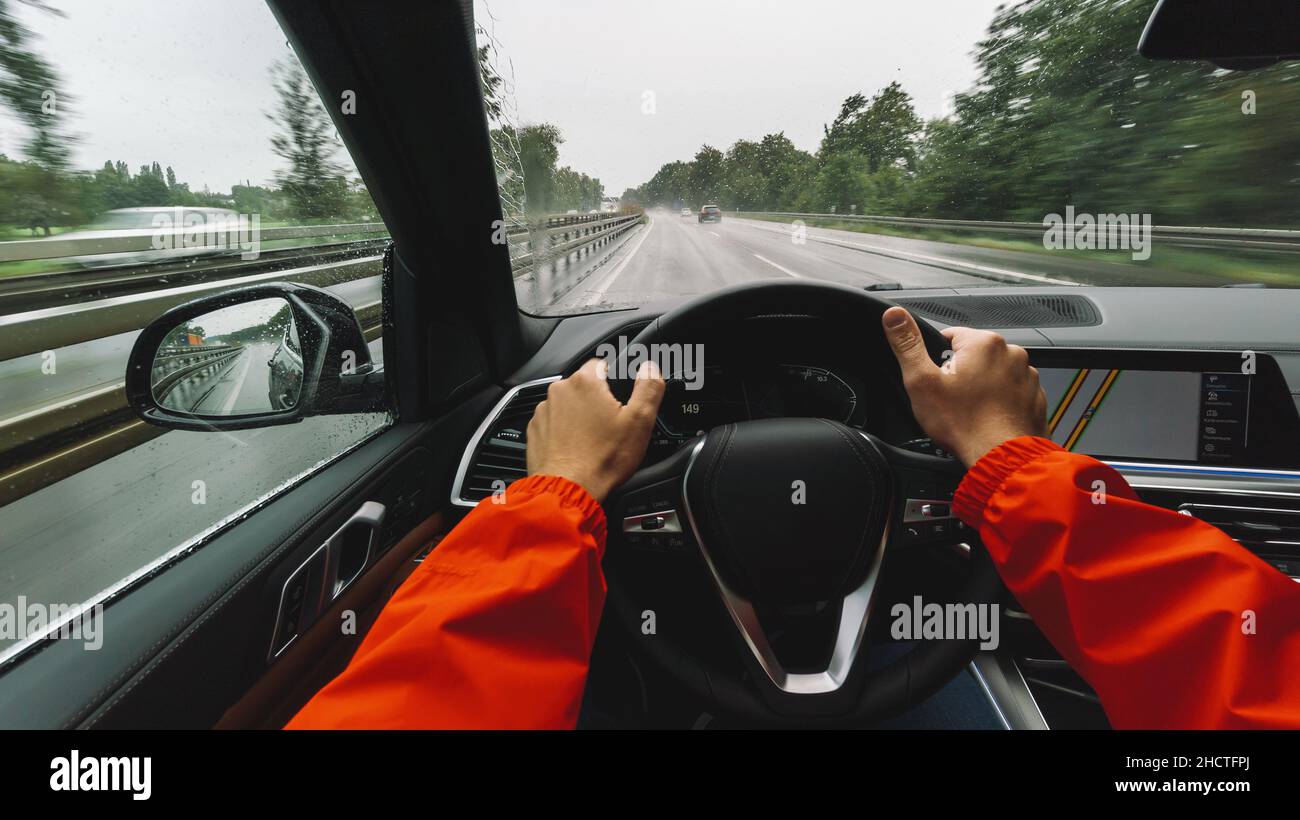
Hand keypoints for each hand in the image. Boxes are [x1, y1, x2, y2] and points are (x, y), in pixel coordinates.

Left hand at [526, 358, 665, 501]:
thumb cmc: (602, 459)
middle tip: (610, 425)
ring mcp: (543, 411)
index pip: (602, 364)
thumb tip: (651, 369)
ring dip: (579, 416)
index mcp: (585, 382)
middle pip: (584, 386)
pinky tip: (576, 448)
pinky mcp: (535, 430)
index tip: (620, 399)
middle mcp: (559, 391)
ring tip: (593, 440)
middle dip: (597, 401)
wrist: (569, 489)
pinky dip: (564, 432)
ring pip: (568, 405)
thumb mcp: (640, 422)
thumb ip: (648, 388)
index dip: (615, 379)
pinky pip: (553, 423)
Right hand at [881, 306, 1047, 466]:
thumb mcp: (922, 382)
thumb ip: (907, 344)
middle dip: (960, 375)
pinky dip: (999, 403)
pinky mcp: (1034, 396)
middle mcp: (1011, 353)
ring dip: (981, 388)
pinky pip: (1010, 393)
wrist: (1001, 458)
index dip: (937, 362)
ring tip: (971, 412)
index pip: (949, 338)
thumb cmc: (965, 424)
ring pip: (992, 375)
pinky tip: (987, 419)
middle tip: (952, 401)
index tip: (938, 383)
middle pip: (972, 356)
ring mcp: (1026, 376)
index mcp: (984, 342)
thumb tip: (894, 315)